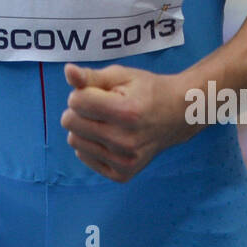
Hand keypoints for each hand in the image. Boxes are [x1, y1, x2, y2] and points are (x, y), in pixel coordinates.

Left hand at [61, 63, 189, 181]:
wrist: (178, 115)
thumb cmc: (147, 91)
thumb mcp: (122, 76)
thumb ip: (92, 76)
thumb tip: (68, 72)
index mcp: (127, 112)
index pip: (75, 101)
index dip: (83, 92)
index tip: (100, 92)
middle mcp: (125, 141)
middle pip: (70, 122)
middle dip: (80, 110)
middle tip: (103, 106)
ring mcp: (125, 161)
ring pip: (74, 141)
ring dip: (84, 128)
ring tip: (107, 121)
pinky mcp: (122, 174)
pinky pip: (83, 156)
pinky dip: (91, 144)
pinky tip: (110, 136)